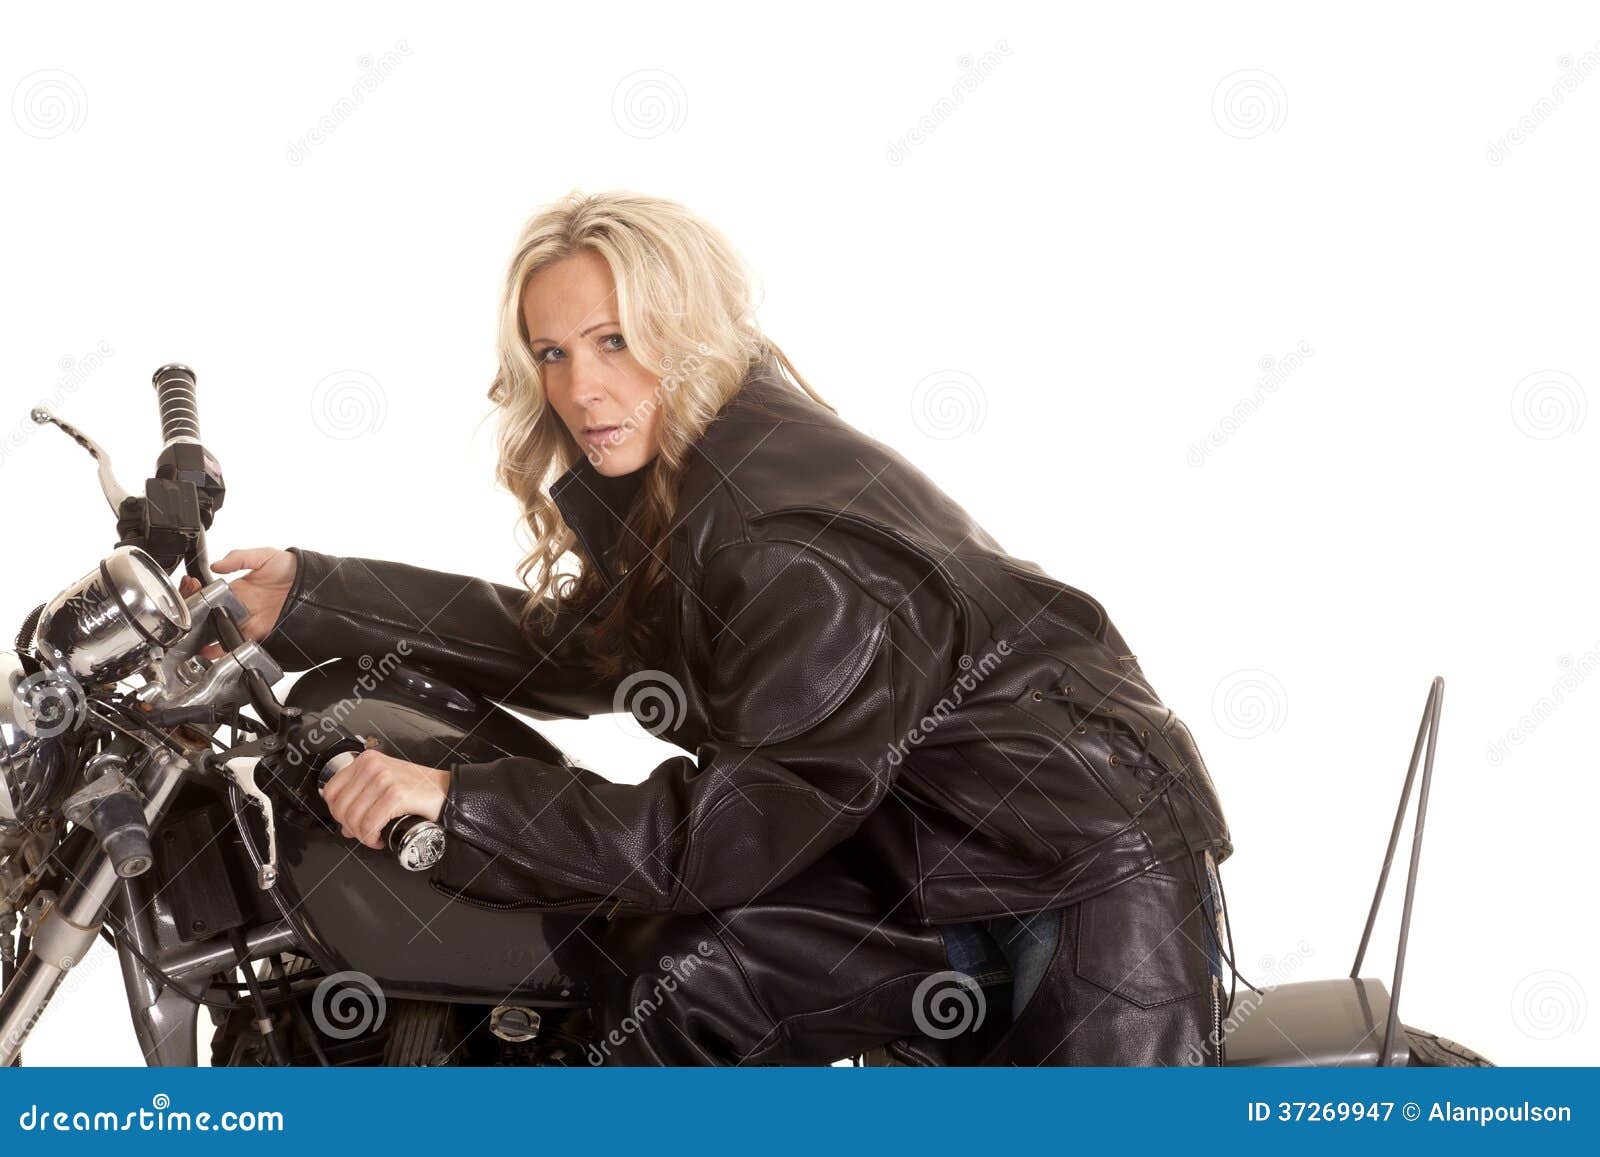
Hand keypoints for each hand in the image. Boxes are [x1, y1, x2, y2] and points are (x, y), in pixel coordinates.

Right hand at [177, 548, 298, 660]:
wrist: (313, 579)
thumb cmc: (291, 567)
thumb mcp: (264, 556)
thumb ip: (239, 558)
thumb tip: (217, 564)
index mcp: (237, 590)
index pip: (211, 598)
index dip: (198, 601)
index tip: (188, 601)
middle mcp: (241, 607)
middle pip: (214, 620)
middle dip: (200, 626)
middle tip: (188, 629)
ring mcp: (251, 621)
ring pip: (225, 634)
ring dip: (212, 640)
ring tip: (198, 645)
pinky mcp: (263, 631)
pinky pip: (244, 643)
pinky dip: (231, 648)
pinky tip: (220, 651)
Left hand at [321, 749, 450, 850]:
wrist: (447, 791)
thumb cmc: (419, 789)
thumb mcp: (385, 783)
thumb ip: (363, 797)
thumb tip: (345, 824)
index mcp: (366, 760)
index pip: (331, 790)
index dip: (336, 812)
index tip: (348, 821)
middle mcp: (372, 766)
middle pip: (341, 807)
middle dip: (350, 827)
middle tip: (364, 833)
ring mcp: (384, 779)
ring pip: (354, 818)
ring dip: (362, 835)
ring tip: (374, 837)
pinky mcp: (395, 794)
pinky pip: (370, 824)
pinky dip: (372, 838)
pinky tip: (380, 839)